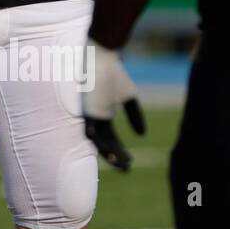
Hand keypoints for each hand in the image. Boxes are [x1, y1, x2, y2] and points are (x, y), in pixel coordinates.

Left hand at [83, 40, 145, 170]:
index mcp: (103, 115)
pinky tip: (111, 154)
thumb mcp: (129, 97)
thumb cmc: (114, 75)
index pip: (111, 138)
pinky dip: (101, 144)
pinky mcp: (86, 112)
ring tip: (122, 165)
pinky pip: (92, 133)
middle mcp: (95, 119)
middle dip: (116, 157)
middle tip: (127, 169)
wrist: (101, 59)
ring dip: (110, 154)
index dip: (120, 150)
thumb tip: (142, 136)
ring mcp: (90, 116)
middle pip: (105, 143)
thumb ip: (135, 116)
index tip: (131, 162)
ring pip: (99, 142)